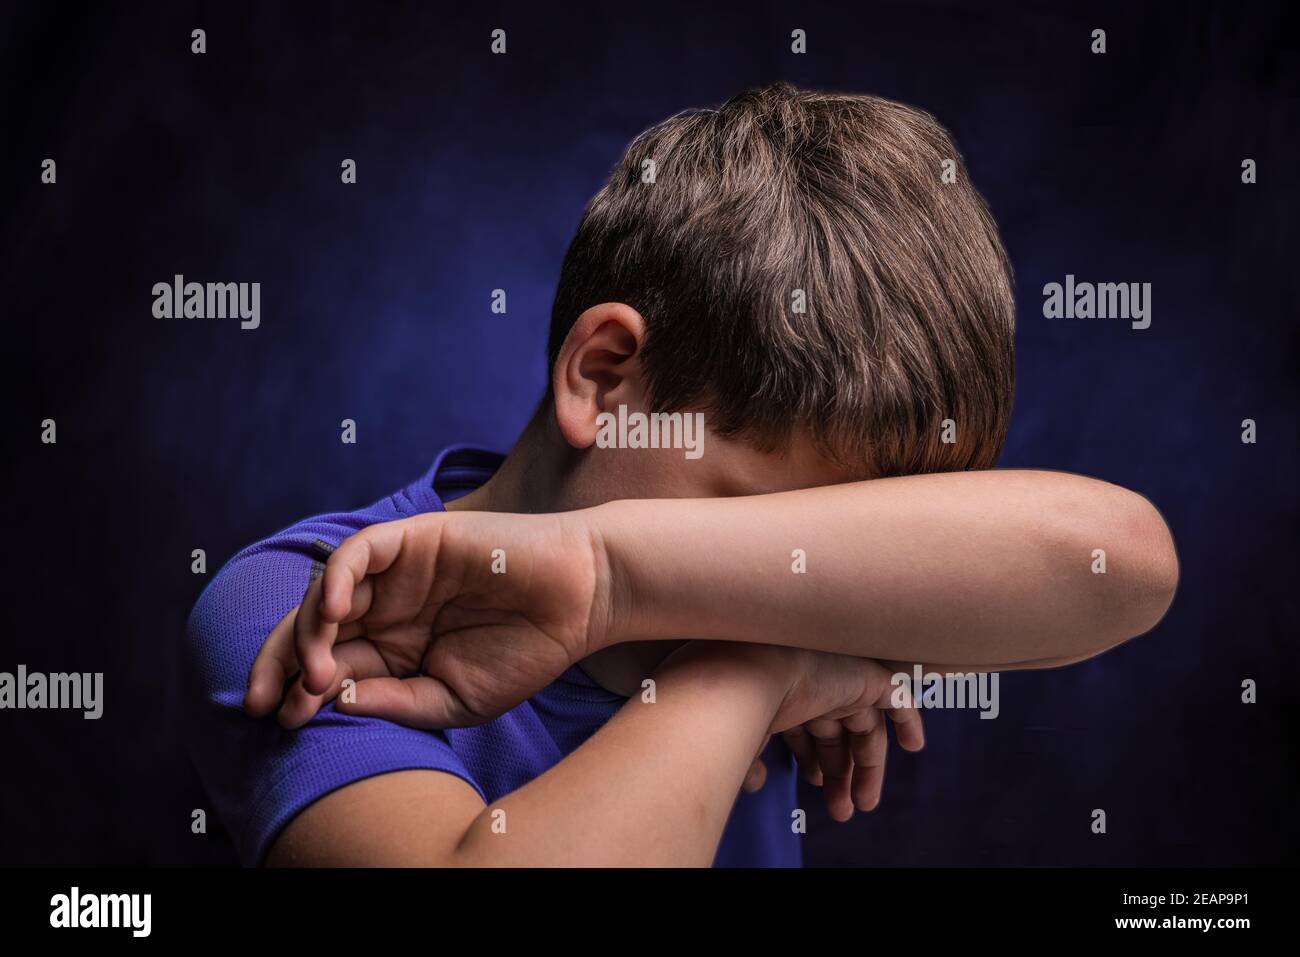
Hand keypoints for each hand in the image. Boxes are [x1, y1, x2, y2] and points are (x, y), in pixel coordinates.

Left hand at [244, 509, 609, 727]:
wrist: (582, 599)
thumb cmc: (526, 650)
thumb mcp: (454, 699)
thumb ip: (394, 702)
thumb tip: (333, 702)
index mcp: (393, 650)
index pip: (327, 668)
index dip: (298, 695)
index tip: (286, 724)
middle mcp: (385, 609)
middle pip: (311, 631)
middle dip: (280, 666)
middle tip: (267, 704)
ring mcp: (396, 573)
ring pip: (326, 593)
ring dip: (308, 633)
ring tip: (315, 674)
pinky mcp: (413, 539)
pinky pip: (357, 552)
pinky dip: (336, 577)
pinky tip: (334, 612)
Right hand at [681, 643, 924, 819]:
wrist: (750, 671)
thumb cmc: (735, 704)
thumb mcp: (741, 740)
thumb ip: (751, 760)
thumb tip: (756, 782)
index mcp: (783, 696)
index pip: (804, 729)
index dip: (810, 758)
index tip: (811, 782)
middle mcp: (812, 686)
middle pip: (835, 733)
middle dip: (836, 772)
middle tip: (840, 809)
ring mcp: (839, 680)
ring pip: (864, 727)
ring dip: (866, 767)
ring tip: (862, 805)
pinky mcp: (865, 677)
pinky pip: (897, 698)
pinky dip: (908, 719)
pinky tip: (914, 747)